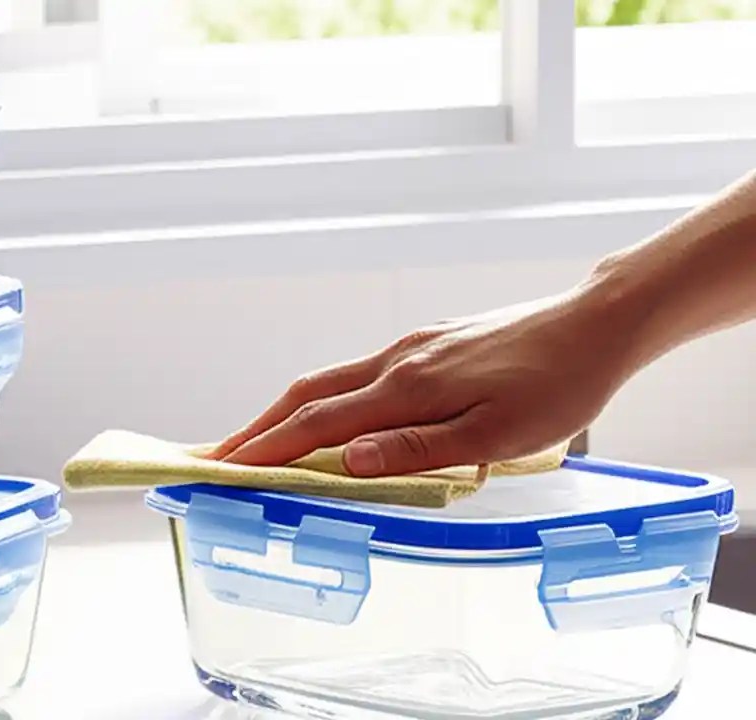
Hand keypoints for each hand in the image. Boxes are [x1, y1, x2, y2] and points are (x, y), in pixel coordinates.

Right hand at [210, 286, 644, 475]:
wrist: (595, 324)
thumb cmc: (557, 387)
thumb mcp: (496, 434)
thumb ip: (417, 447)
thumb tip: (345, 460)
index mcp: (409, 389)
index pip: (317, 425)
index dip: (267, 450)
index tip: (222, 469)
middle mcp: (397, 362)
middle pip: (308, 395)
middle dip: (258, 428)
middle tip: (218, 456)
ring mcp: (410, 347)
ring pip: (330, 380)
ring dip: (285, 411)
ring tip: (259, 439)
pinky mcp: (428, 342)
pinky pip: (357, 373)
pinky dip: (323, 397)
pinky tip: (328, 413)